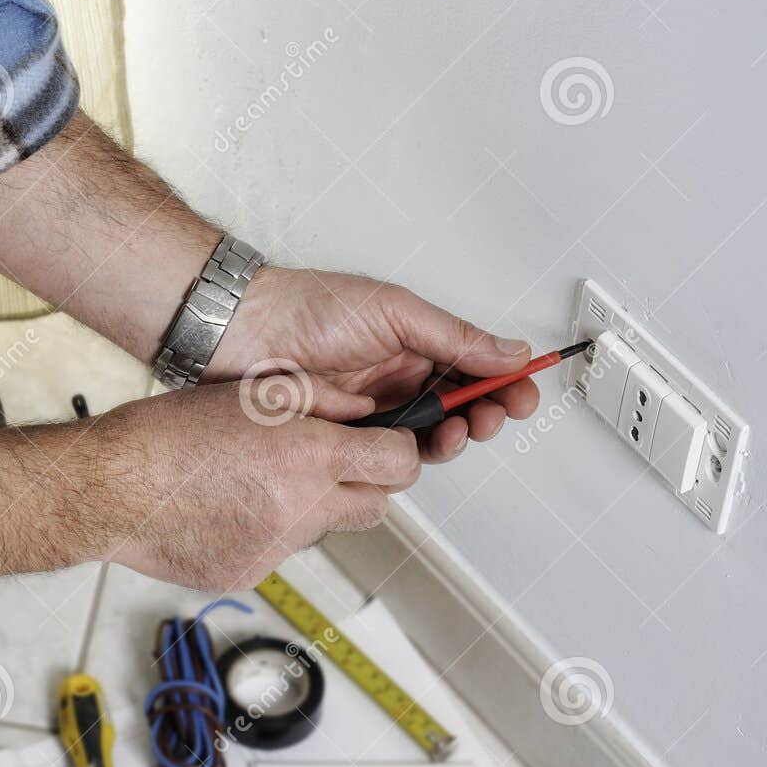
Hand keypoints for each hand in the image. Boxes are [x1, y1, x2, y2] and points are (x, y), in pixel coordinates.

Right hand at [92, 379, 411, 591]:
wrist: (112, 490)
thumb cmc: (169, 436)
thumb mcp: (253, 392)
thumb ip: (321, 400)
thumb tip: (363, 413)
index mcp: (307, 457)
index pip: (397, 464)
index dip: (396, 451)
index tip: (385, 445)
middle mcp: (300, 509)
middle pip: (376, 507)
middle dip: (364, 485)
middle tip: (330, 465)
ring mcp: (276, 549)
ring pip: (324, 530)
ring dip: (310, 508)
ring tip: (259, 483)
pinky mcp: (250, 574)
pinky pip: (280, 553)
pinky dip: (267, 533)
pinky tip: (230, 510)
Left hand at [210, 267, 540, 462]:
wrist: (243, 332)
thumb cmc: (308, 307)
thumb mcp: (395, 312)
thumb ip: (455, 338)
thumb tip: (510, 351)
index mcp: (415, 345)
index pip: (474, 371)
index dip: (504, 386)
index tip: (523, 396)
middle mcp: (397, 381)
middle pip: (457, 412)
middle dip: (482, 418)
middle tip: (488, 419)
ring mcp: (372, 413)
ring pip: (425, 442)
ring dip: (448, 441)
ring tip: (452, 432)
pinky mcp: (344, 441)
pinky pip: (382, 459)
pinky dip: (400, 459)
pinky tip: (407, 448)